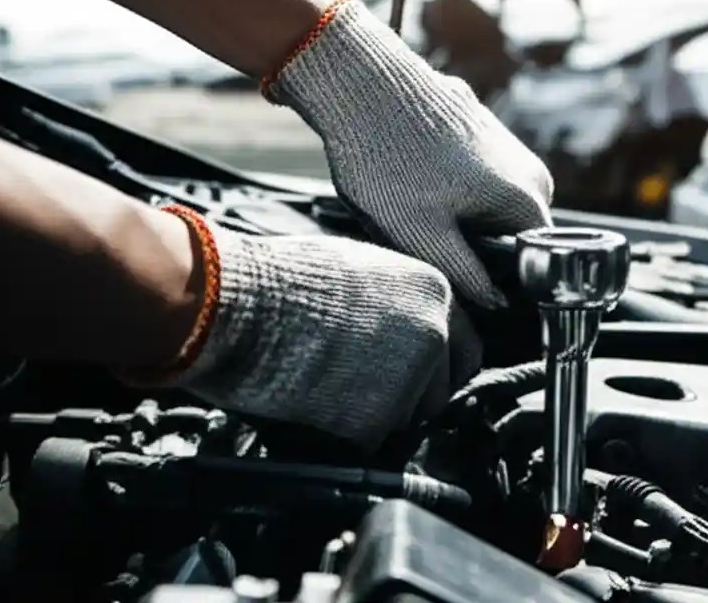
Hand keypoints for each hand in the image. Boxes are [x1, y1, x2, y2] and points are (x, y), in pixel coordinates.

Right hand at [170, 224, 480, 449]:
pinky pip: (371, 438)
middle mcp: (434, 334)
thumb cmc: (284, 278)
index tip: (419, 377)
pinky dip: (346, 430)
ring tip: (331, 384)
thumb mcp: (360, 269)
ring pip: (407, 417)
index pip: (466, 349)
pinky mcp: (376, 417)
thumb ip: (397, 300)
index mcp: (433, 292)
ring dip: (377, 413)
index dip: (440, 368)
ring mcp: (409, 378)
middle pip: (442, 391)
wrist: (241, 304)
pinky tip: (317, 399)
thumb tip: (403, 323)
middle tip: (365, 388)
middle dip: (411, 397)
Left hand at [268, 0, 553, 307]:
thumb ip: (467, 275)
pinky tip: (404, 177)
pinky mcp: (478, 128)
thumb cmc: (390, 160)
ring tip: (408, 204)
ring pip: (484, 205)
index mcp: (528, 200)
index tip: (461, 280)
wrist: (361, 83)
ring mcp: (505, 145)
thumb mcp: (422, 235)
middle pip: (507, 235)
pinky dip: (442, 186)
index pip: (533, 263)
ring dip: (451, 216)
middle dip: (469, 246)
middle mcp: (530, 171)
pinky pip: (469, 176)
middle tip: (422, 238)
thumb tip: (496, 303)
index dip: (500, 282)